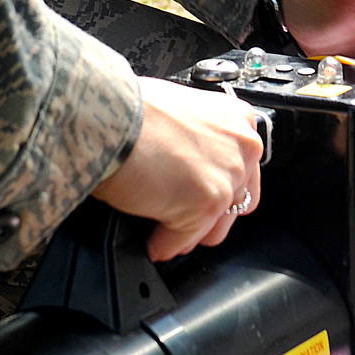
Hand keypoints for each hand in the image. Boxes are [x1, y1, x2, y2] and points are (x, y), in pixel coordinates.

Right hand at [91, 77, 267, 262]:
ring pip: (212, 229)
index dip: (217, 186)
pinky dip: (163, 245)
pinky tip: (151, 240)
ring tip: (164, 230)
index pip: (244, 170)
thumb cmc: (132, 109)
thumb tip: (190, 161)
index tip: (199, 192)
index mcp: (240, 121)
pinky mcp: (203, 208)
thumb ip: (200, 137)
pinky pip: (182, 242)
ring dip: (188, 232)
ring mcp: (226, 181)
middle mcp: (242, 151)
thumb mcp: (182, 109)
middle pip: (234, 203)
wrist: (111, 117)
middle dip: (206, 214)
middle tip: (179, 213)